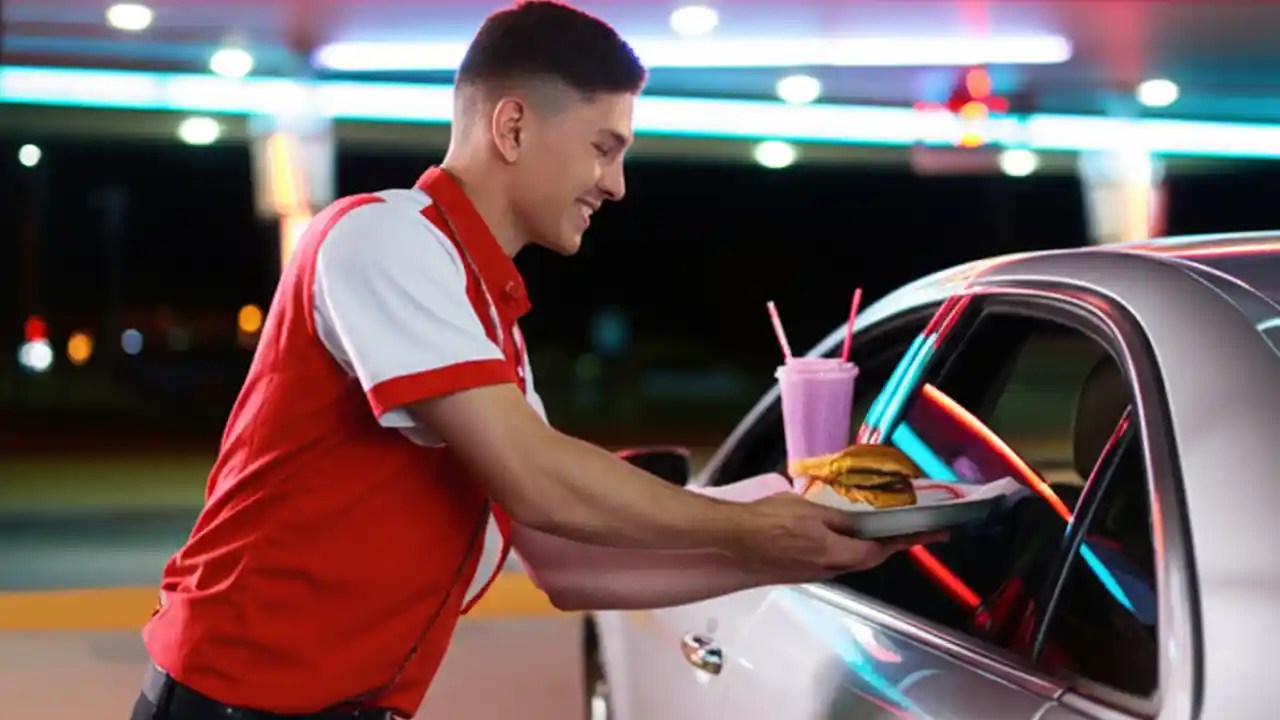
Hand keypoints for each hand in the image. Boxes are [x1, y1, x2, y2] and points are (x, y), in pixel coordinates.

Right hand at [728, 492, 947, 581]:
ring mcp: (813, 574)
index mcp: (833, 552)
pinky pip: (833, 562)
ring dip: (867, 548)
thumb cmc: (769, 519)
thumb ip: (840, 519)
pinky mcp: (799, 572)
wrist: (733, 538)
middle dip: (889, 545)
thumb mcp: (809, 510)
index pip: (880, 550)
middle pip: (868, 560)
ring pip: (850, 562)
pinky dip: (846, 549)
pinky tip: (841, 536)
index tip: (935, 533)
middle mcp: (828, 569)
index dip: (908, 540)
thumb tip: (865, 523)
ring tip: (879, 530)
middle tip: (908, 529)